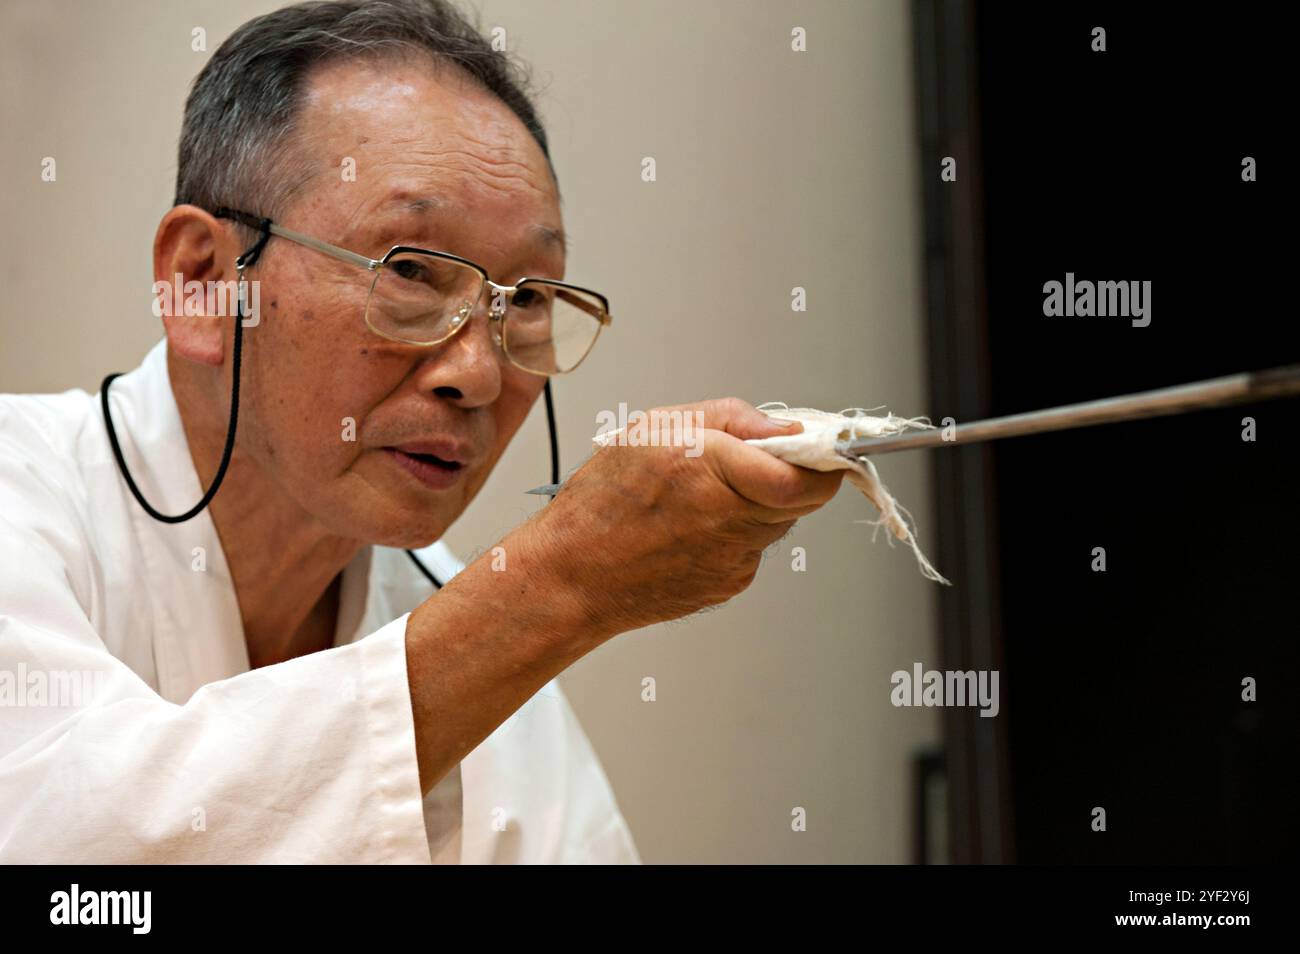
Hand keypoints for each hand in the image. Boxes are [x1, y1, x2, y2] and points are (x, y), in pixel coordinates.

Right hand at [508, 397, 845, 643]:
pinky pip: (752, 547)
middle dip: (791, 473)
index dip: (821, 457)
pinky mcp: (730, 584)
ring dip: (760, 500)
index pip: (803, 475)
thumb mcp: (654, 429)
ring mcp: (733, 560)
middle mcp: (728, 522)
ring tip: (707, 493)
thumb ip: (729, 419)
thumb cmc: (601, 503)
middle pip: (803, 497)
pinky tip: (694, 526)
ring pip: (777, 520)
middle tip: (760, 459)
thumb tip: (785, 428)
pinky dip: (736, 531)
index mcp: (710, 471)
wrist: (573, 575)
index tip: (821, 444)